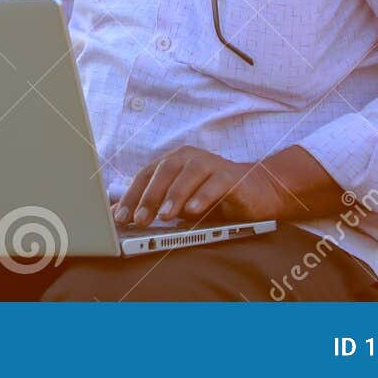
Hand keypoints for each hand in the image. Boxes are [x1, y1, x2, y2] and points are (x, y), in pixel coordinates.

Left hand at [113, 145, 283, 226]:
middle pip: (164, 171)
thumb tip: (119, 216)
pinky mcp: (232, 176)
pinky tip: (193, 211)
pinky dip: (203, 196)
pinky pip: (216, 183)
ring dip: (175, 196)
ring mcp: (212, 164)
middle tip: (139, 220)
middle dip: (150, 197)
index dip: (132, 195)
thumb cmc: (214, 197)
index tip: (120, 218)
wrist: (258, 191)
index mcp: (173, 161)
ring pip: (189, 174)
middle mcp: (190, 158)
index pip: (146, 175)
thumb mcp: (181, 203)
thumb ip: (156, 206)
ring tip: (165, 217)